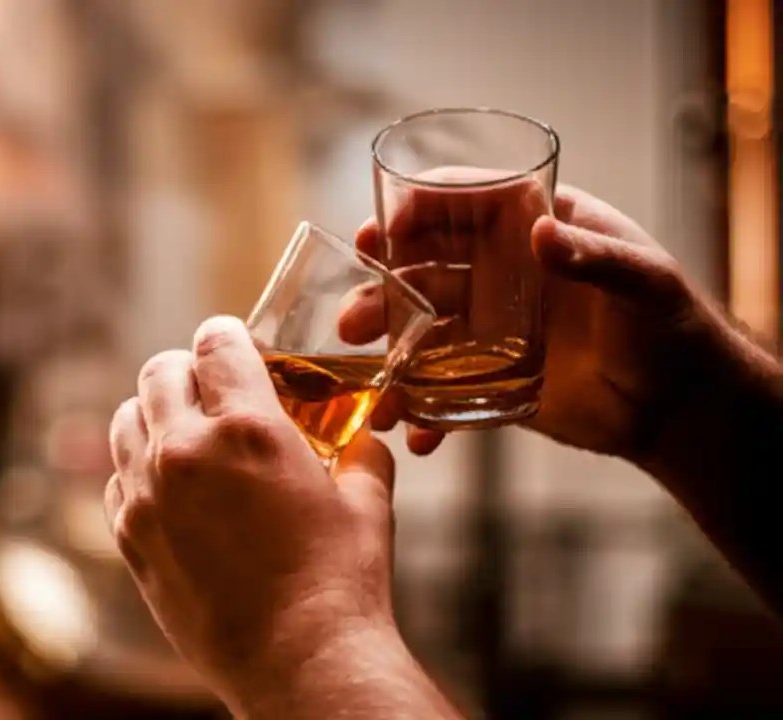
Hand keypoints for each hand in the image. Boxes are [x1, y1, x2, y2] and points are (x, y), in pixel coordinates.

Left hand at [105, 316, 411, 713]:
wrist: (299, 661)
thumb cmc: (340, 582)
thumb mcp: (366, 500)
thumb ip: (357, 451)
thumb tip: (358, 437)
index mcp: (248, 427)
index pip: (215, 341)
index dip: (227, 337)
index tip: (235, 348)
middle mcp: (185, 451)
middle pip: (159, 370)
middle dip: (188, 371)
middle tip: (212, 392)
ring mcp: (147, 494)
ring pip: (126, 419)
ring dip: (155, 415)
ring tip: (185, 437)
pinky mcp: (129, 537)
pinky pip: (115, 478)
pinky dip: (137, 471)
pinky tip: (171, 490)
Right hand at [353, 184, 725, 464]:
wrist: (680, 406)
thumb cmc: (672, 325)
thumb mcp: (645, 280)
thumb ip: (596, 256)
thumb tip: (540, 234)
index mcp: (528, 230)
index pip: (458, 203)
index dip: (412, 211)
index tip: (377, 236)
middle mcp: (497, 274)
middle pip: (420, 268)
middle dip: (378, 290)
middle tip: (353, 320)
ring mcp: (488, 328)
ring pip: (417, 330)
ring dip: (383, 350)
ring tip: (367, 379)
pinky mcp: (487, 380)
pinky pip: (439, 390)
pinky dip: (418, 411)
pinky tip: (408, 430)